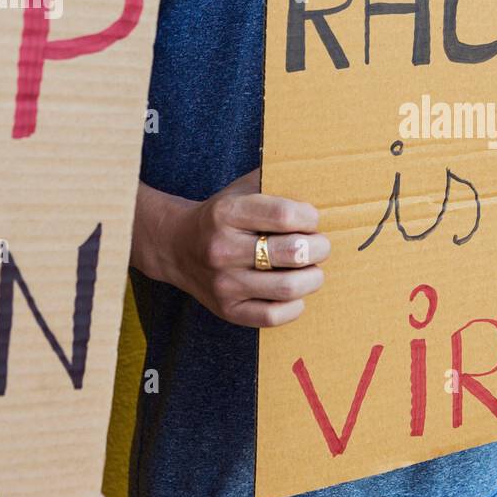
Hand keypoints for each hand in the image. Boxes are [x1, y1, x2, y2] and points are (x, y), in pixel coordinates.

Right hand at [135, 169, 329, 326]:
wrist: (175, 247)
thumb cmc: (222, 216)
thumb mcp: (241, 189)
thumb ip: (276, 181)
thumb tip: (321, 180)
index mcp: (226, 213)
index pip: (285, 215)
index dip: (310, 218)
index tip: (312, 219)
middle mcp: (222, 249)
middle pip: (293, 253)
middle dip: (319, 248)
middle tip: (319, 246)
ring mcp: (223, 283)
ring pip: (289, 287)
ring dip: (313, 277)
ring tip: (311, 269)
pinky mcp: (227, 310)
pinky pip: (275, 316)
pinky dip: (295, 305)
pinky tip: (294, 292)